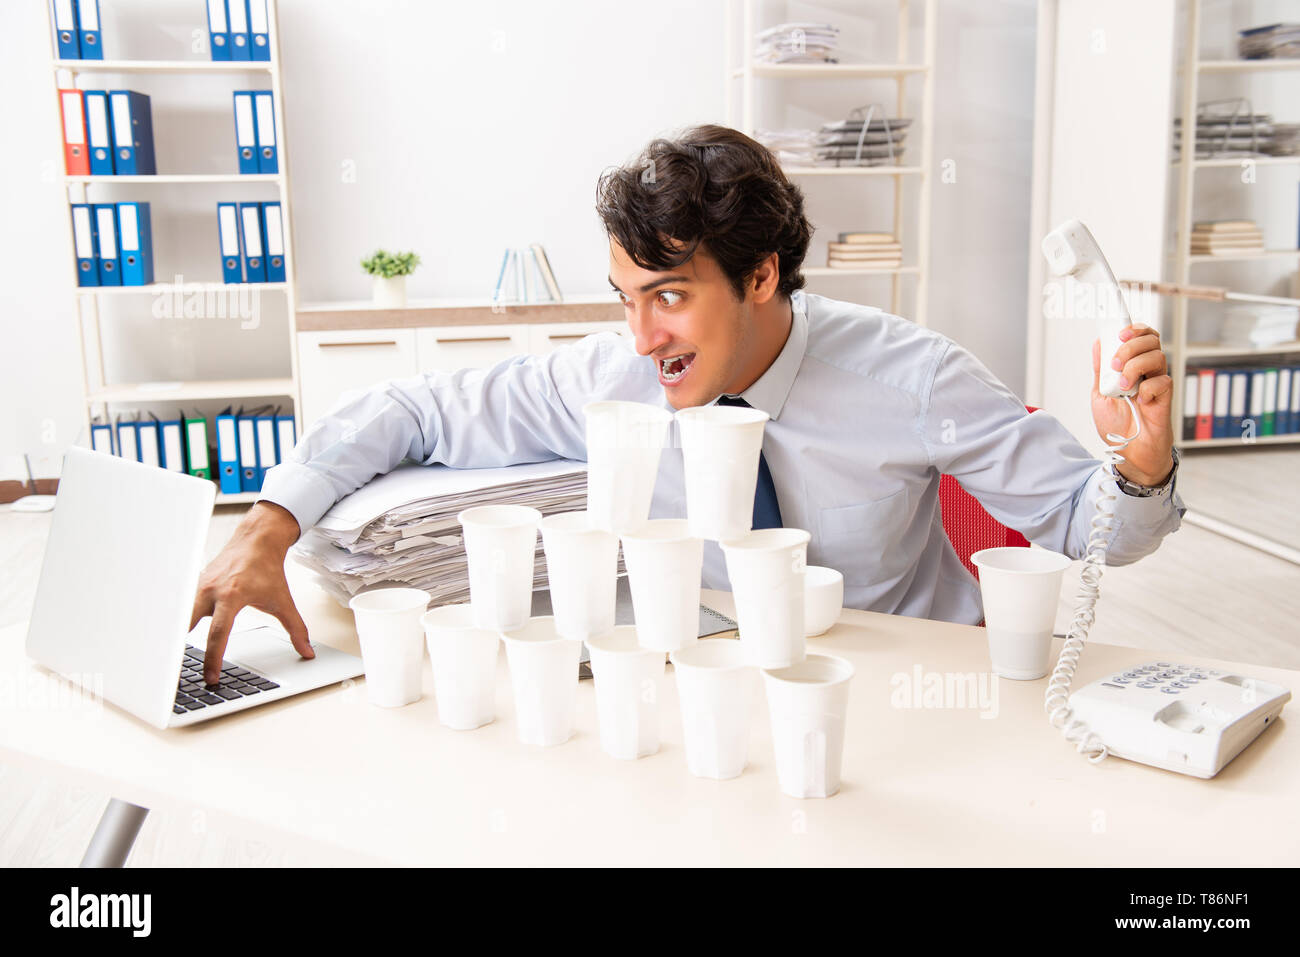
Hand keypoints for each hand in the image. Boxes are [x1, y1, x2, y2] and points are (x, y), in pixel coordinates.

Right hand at [189, 501, 312, 684]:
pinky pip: (184, 606)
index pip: (218, 634)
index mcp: (232, 596)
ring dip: (177, 633)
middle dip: (178, 646)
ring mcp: (200, 586)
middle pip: (187, 624)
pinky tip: (175, 636)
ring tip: (168, 658)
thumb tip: (307, 652)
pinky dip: (180, 620)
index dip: (213, 659)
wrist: (257, 541)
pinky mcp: (195, 585)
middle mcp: (211, 590)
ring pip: (182, 614)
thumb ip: (296, 629)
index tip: (211, 678)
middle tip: (172, 673)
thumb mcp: (284, 601)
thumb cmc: (268, 570)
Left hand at [1091, 324, 1174, 486]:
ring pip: (1157, 356)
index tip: (1120, 334)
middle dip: (1131, 346)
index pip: (1142, 337)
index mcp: (1132, 366)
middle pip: (1151, 340)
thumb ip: (1100, 370)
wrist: (1127, 450)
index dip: (1134, 329)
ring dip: (1135, 367)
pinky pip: (1163, 381)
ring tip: (1122, 386)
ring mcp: (1157, 382)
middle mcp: (1147, 371)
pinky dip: (1147, 388)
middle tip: (1116, 363)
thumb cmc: (1116, 424)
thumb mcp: (1099, 394)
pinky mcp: (1165, 397)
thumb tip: (1099, 344)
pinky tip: (1139, 400)